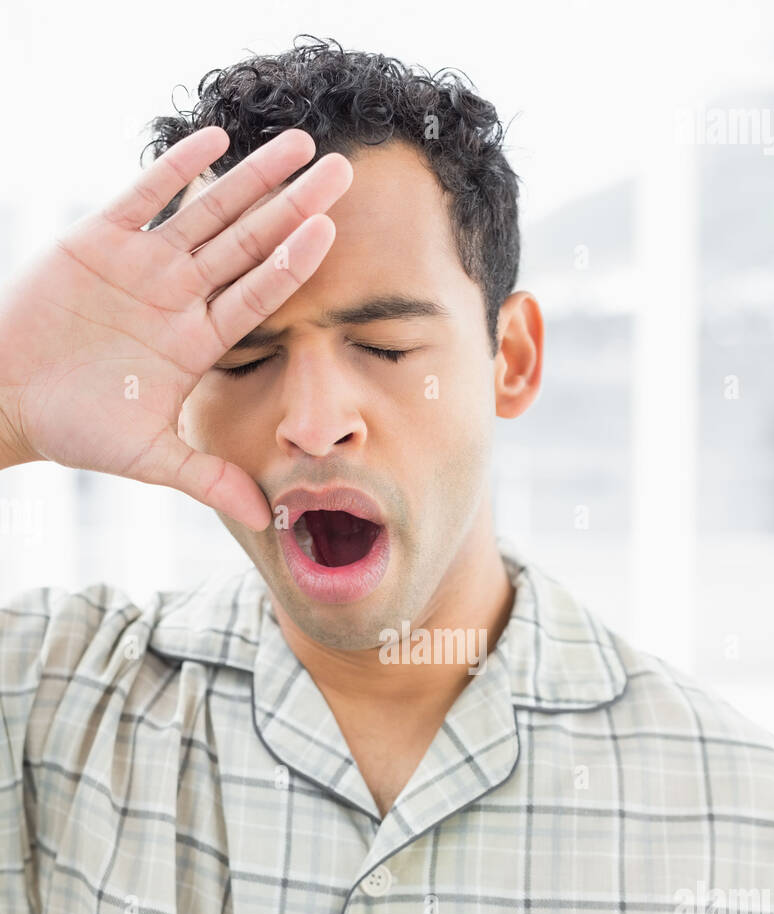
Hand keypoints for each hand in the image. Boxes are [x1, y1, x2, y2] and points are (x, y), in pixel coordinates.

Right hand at [0, 127, 352, 528]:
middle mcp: (179, 296)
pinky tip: (216, 140)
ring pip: (208, 211)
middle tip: (346, 169)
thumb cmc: (76, 429)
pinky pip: (144, 196)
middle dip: (294, 206)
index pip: (258, 294)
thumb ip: (209, 479)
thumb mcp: (150, 458)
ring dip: (253, 176)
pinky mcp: (99, 241)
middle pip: (249, 242)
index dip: (294, 263)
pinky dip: (176, 169)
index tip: (333, 232)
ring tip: (301, 142)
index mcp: (196, 341)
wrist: (7, 399)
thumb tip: (267, 519)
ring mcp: (142, 266)